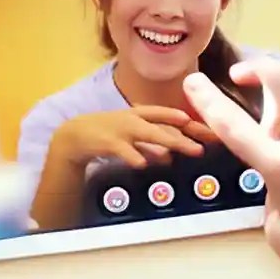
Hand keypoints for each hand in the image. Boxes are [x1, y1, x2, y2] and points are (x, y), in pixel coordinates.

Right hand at [52, 106, 214, 168]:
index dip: (186, 120)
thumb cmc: (105, 135)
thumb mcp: (129, 137)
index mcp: (138, 115)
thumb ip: (150, 145)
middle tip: (201, 147)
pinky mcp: (108, 142)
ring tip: (180, 153)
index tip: (206, 127)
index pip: (166, 114)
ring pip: (148, 135)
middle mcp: (133, 119)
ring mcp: (121, 130)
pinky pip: (124, 150)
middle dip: (183, 136)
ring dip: (166, 143)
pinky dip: (134, 156)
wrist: (73, 135)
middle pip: (163, 126)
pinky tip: (143, 164)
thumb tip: (170, 156)